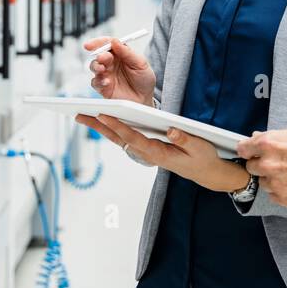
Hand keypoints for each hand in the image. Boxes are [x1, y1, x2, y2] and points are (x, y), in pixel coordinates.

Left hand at [76, 113, 249, 192]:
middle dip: (99, 126)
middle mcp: (148, 153)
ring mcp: (146, 152)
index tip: (103, 114)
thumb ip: (185, 139)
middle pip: (119, 139)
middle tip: (80, 115)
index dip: (118, 126)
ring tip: (84, 116)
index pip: (133, 138)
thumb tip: (172, 130)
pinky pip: (126, 138)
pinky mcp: (147, 148)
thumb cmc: (203, 159)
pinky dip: (113, 129)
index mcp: (159, 153)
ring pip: (119, 139)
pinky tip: (103, 121)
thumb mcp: (199, 149)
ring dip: (101, 128)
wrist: (206, 173)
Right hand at [83, 36, 154, 105]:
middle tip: (102, 57)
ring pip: (94, 66)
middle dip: (99, 55)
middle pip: (99, 54)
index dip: (99, 42)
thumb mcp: (140, 63)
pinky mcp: (103, 86)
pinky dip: (98, 81)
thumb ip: (128, 52)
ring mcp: (106, 74)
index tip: (92, 44)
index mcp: (120, 53)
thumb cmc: (144, 80)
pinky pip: (95, 82)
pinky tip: (107, 82)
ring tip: (102, 69)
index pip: (108, 43)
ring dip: (96, 66)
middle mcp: (111, 62)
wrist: (144, 99)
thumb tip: (115, 41)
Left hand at [237, 127, 286, 207]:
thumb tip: (256, 137)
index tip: (250, 152)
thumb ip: (273, 137)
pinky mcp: (282, 198)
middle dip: (261, 165)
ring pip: (263, 182)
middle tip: (278, 163)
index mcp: (268, 144)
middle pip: (251, 167)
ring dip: (272, 179)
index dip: (247, 150)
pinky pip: (273, 195)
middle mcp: (267, 164)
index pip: (243, 149)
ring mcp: (274, 183)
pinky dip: (281, 191)